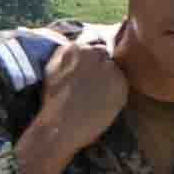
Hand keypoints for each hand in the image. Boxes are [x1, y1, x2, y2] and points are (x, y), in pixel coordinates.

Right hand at [13, 26, 133, 173]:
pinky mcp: (120, 83)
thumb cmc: (53, 102)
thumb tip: (79, 48)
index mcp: (75, 48)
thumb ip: (67, 55)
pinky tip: (102, 104)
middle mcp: (94, 53)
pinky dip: (116, 93)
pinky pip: (121, 84)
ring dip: (109, 80)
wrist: (61, 125)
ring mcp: (109, 67)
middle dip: (101, 69)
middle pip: (104, 56)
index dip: (91, 64)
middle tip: (93, 88)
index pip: (91, 47)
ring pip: (114, 70)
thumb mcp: (52, 69)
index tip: (87, 76)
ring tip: (95, 98)